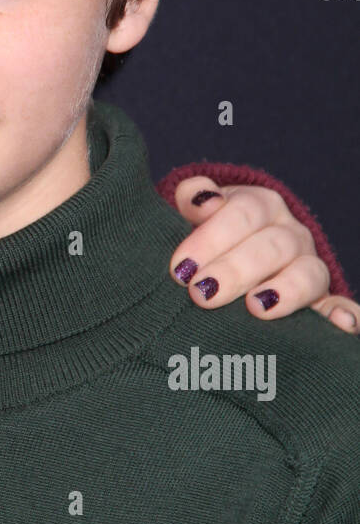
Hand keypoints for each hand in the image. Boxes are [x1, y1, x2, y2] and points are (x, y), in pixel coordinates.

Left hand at [169, 178, 359, 331]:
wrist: (227, 257)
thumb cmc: (204, 237)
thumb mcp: (193, 212)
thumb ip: (191, 199)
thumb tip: (202, 201)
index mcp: (260, 206)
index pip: (243, 213)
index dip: (212, 237)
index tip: (181, 268)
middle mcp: (289, 233)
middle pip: (271, 246)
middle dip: (235, 270)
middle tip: (201, 294)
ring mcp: (307, 266)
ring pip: (307, 274)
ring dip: (285, 291)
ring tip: (256, 307)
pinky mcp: (319, 300)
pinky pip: (336, 305)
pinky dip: (345, 313)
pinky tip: (342, 324)